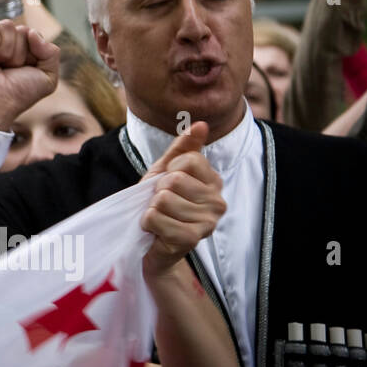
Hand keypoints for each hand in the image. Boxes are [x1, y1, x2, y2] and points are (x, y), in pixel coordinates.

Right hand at [0, 16, 58, 130]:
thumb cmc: (18, 94)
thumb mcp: (47, 77)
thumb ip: (51, 52)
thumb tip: (31, 31)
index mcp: (22, 51)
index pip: (33, 34)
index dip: (33, 51)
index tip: (23, 70)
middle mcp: (5, 44)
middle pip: (21, 29)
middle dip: (18, 52)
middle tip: (7, 69)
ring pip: (7, 25)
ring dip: (5, 50)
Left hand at [139, 121, 225, 278]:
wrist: (152, 242)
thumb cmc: (159, 204)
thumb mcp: (166, 170)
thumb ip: (182, 147)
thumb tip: (201, 124)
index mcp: (214, 181)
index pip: (187, 160)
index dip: (167, 171)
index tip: (167, 184)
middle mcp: (218, 202)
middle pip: (174, 180)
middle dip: (157, 191)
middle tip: (162, 204)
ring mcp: (208, 222)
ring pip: (163, 200)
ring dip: (152, 209)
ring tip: (160, 217)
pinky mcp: (192, 239)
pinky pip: (156, 218)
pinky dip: (148, 223)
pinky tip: (157, 231)